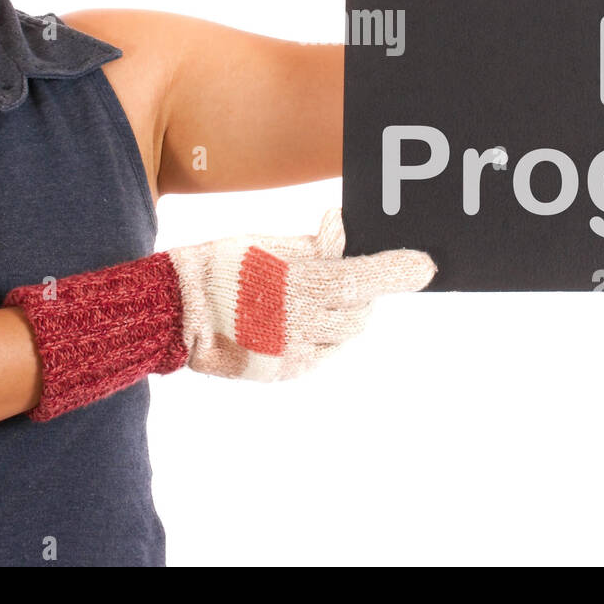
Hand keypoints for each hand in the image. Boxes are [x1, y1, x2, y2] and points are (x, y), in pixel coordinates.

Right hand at [171, 207, 436, 380]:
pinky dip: (321, 338)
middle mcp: (298, 320)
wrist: (177, 310)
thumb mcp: (270, 243)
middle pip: (359, 312)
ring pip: (344, 336)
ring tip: (313, 301)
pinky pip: (322, 355)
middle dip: (361, 295)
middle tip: (343, 279)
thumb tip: (345, 231)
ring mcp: (292, 351)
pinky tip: (296, 323)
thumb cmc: (224, 265)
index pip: (361, 278)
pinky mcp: (284, 372)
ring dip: (342, 317)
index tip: (425, 267)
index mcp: (295, 280)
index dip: (397, 273)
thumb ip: (314, 245)